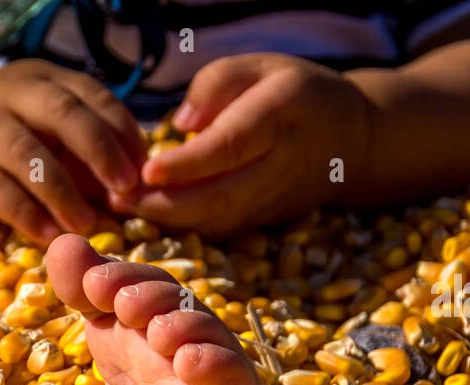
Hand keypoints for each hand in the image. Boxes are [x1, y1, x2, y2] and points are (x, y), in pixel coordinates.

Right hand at [0, 60, 145, 241]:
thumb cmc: (2, 141)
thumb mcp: (43, 132)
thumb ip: (85, 154)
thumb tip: (136, 190)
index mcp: (41, 79)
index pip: (90, 95)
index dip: (121, 131)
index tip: (143, 171)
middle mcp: (9, 93)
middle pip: (61, 113)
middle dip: (100, 151)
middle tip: (124, 190)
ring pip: (27, 154)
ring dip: (63, 192)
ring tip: (87, 224)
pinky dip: (27, 214)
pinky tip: (49, 235)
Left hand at [109, 54, 373, 235]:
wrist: (349, 140)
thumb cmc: (291, 93)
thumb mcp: (258, 66)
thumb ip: (216, 84)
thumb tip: (181, 123)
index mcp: (282, 114)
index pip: (231, 145)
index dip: (188, 164)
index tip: (146, 171)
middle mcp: (281, 163)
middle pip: (220, 196)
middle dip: (164, 204)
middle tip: (119, 197)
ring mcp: (275, 200)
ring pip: (218, 223)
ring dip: (168, 223)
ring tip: (125, 209)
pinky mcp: (267, 224)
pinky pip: (222, 234)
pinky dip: (184, 232)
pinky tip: (150, 220)